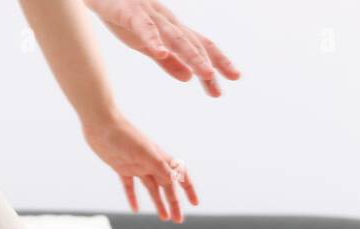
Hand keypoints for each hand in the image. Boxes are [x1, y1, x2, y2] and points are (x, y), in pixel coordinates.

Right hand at [84, 0, 239, 96]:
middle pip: (195, 43)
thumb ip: (168, 62)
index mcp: (173, 31)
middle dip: (212, 63)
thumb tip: (189, 78)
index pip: (202, 46)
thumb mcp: (148, 45)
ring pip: (176, 37)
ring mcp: (151, 16)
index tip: (235, 78)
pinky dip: (153, 39)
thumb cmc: (125, 17)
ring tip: (205, 73)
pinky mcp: (131, 13)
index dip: (219, 61)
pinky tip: (161, 52)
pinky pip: (144, 27)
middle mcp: (168, 22)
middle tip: (227, 83)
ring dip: (192, 55)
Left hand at [84, 113, 195, 221]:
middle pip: (166, 186)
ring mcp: (137, 165)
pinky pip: (130, 186)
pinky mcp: (121, 167)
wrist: (101, 124)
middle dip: (174, 203)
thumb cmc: (124, 135)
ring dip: (159, 203)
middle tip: (178, 220)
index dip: (188, 189)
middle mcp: (151, 162)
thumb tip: (174, 180)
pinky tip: (135, 209)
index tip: (195, 204)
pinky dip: (133, 198)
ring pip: (152, 188)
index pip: (180, 175)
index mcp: (160, 157)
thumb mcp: (144, 152)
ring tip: (164, 218)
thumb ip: (159, 166)